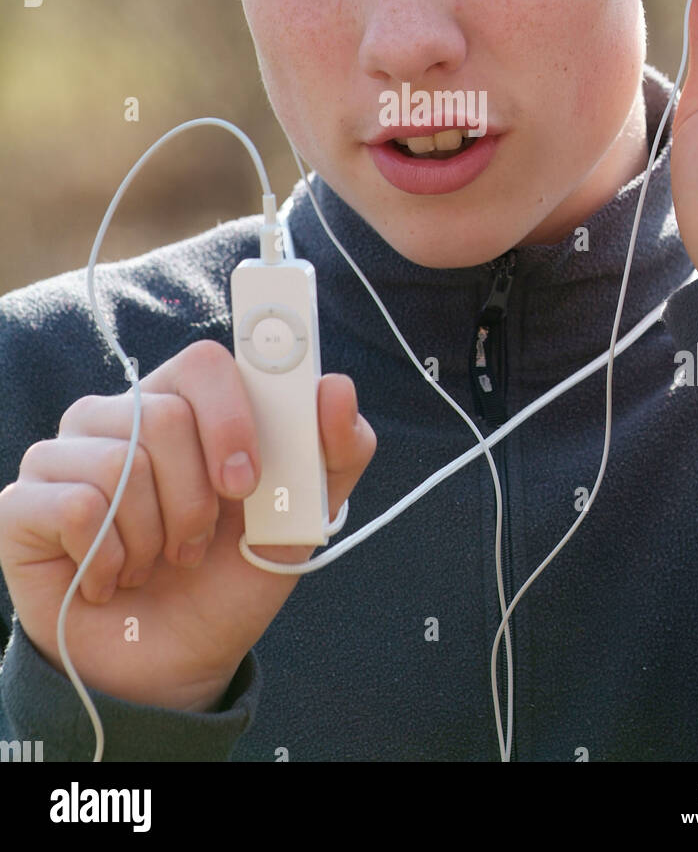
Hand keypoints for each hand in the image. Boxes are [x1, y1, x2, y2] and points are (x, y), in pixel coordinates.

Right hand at [0, 343, 375, 712]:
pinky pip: (78, 507)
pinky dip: (110, 560)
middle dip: (196, 500)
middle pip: (165, 414)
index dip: (231, 417)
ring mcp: (64, 454)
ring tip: (154, 562)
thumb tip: (336, 388)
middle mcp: (118, 414)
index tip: (247, 481)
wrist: (172, 664)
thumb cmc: (229, 576)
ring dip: (155, 537)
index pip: (205, 362)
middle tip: (195, 543)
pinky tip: (110, 578)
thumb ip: (334, 453)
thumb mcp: (300, 520)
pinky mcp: (23, 503)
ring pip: (121, 463)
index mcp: (185, 403)